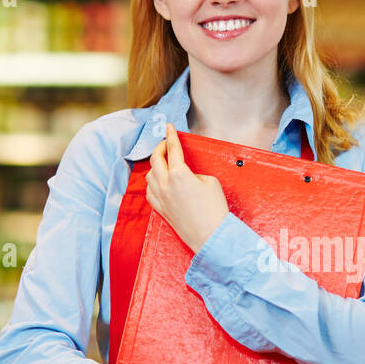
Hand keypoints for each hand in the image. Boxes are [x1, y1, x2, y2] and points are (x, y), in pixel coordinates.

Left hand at [145, 123, 228, 252]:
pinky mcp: (160, 209)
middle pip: (156, 159)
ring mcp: (161, 198)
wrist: (211, 236)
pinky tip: (158, 182)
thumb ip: (194, 174)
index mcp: (179, 174)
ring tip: (163, 163)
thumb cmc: (215, 210)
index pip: (172, 149)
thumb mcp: (210, 182)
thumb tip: (186, 176)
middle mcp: (166, 184)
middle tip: (165, 143)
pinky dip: (152, 182)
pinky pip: (149, 191)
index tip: (169, 127)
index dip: (171, 135)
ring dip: (155, 165)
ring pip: (149, 174)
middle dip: (160, 148)